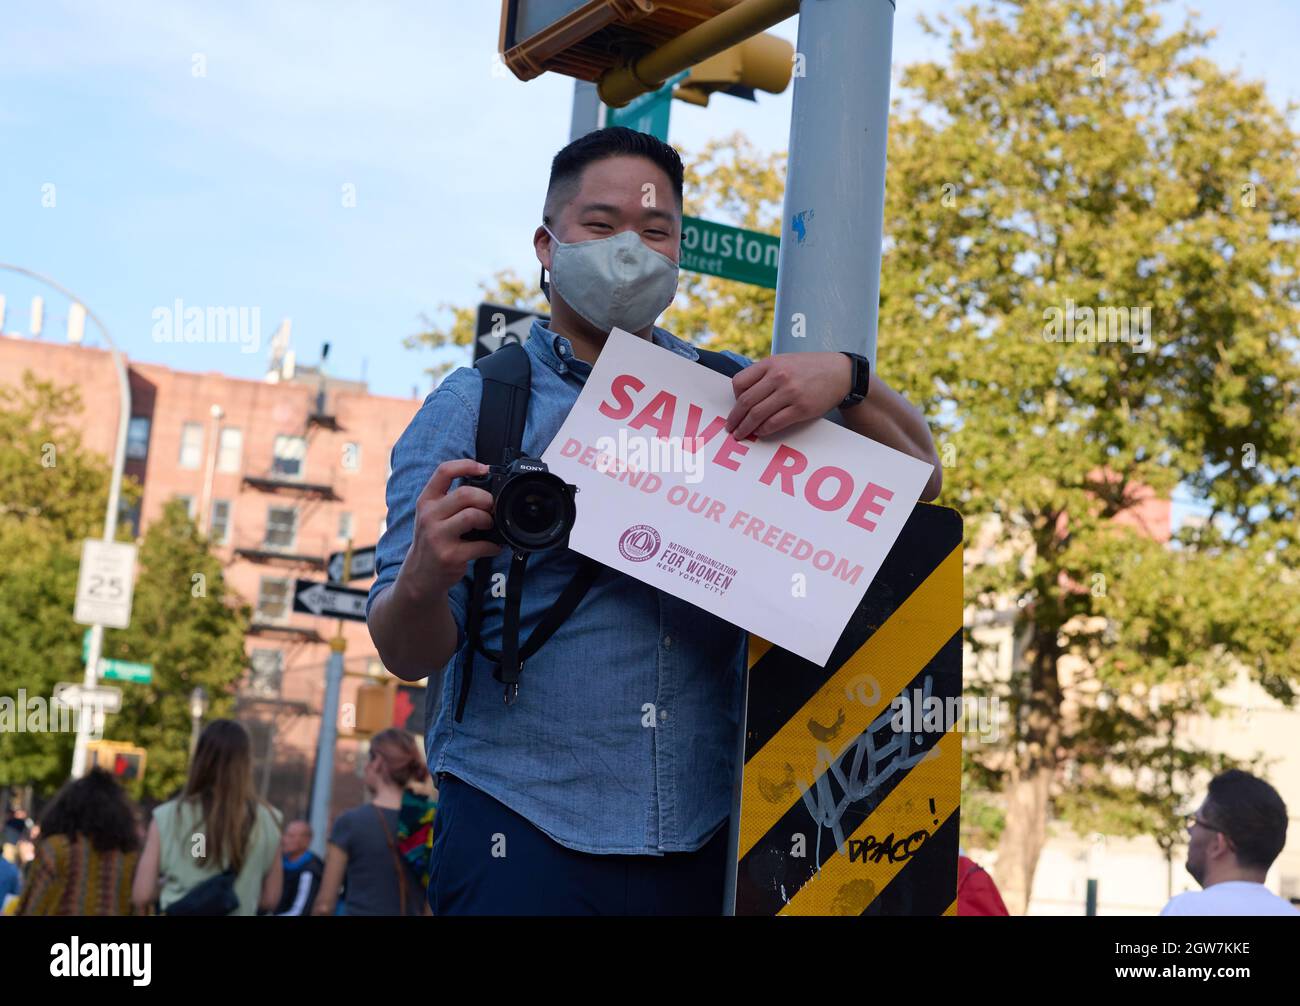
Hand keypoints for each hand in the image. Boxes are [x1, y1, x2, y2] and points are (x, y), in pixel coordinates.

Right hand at [398, 459, 501, 600]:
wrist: (419, 576)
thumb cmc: (432, 541)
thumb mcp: (432, 516)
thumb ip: (450, 500)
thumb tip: (486, 486)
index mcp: (426, 501)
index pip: (444, 471)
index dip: (467, 465)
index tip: (485, 469)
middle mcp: (429, 516)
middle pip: (465, 494)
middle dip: (486, 499)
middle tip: (491, 508)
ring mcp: (438, 537)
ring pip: (472, 516)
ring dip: (488, 520)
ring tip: (489, 526)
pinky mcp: (450, 556)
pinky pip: (481, 545)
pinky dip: (493, 546)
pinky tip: (491, 547)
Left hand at [725, 352, 851, 440]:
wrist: (840, 373)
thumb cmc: (810, 367)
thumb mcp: (785, 360)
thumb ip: (765, 373)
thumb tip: (745, 394)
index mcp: (771, 363)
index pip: (739, 382)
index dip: (734, 397)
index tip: (736, 405)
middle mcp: (779, 376)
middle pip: (746, 401)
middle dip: (735, 418)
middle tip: (730, 427)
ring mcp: (790, 393)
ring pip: (757, 415)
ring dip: (746, 428)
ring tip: (741, 434)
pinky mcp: (801, 408)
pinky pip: (774, 423)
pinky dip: (763, 430)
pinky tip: (760, 432)